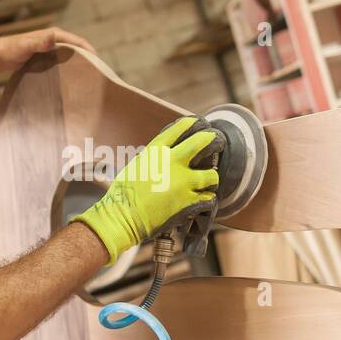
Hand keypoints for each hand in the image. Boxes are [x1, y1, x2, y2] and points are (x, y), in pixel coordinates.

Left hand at [0, 28, 95, 68]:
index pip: (77, 41)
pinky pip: (63, 61)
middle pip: (77, 48)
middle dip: (88, 57)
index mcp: (54, 35)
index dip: (89, 50)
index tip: (98, 62)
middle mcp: (55, 39)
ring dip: (80, 63)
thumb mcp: (24, 45)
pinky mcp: (47, 56)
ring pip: (70, 55)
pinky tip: (72, 78)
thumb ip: (38, 42)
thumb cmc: (10, 49)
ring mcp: (51, 48)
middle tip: (99, 72)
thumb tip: (52, 38)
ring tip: (89, 76)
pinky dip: (69, 67)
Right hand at [73, 116, 221, 265]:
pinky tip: (202, 201)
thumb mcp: (137, 165)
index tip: (200, 124)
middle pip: (203, 141)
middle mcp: (173, 162)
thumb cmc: (124, 193)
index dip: (194, 123)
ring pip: (212, 175)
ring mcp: (183, 183)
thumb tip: (165, 156)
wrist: (123, 216)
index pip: (181, 127)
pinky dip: (207, 200)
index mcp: (157, 151)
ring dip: (211, 179)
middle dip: (214, 140)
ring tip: (207, 183)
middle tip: (218, 141)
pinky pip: (209, 198)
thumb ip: (155, 158)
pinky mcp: (189, 203)